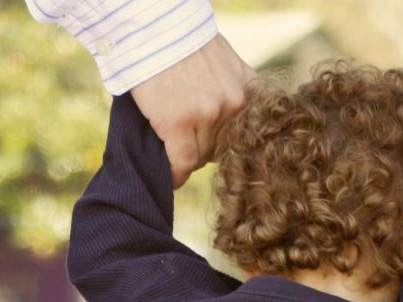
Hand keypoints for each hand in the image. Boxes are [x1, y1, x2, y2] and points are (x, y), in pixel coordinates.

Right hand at [131, 34, 254, 188]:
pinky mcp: (180, 123)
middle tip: (186, 136)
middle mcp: (233, 104)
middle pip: (222, 149)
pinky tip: (170, 175)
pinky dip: (175, 173)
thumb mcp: (223, 63)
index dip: (225, 143)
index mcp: (248, 90)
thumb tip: (230, 127)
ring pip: (201, 157)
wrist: (154, 25)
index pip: (243, 137)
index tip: (213, 147)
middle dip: (205, 146)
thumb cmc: (183, 42)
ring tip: (173, 141)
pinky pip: (182, 164)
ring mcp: (208, 115)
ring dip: (187, 155)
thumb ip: (232, 91)